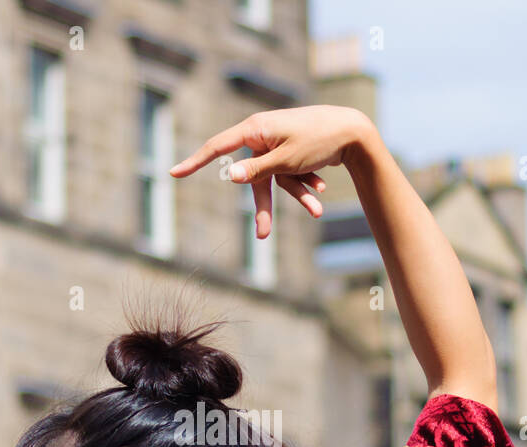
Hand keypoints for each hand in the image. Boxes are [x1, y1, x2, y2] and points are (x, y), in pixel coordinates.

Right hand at [168, 105, 374, 238]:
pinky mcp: (292, 152)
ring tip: (318, 211)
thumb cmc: (318, 140)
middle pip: (254, 178)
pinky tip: (322, 190)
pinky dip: (306, 184)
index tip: (173, 173)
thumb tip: (231, 176)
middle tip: (263, 236)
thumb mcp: (286, 160)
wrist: (353, 132)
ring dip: (298, 195)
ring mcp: (278, 144)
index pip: (218, 147)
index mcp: (255, 130)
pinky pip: (291, 174)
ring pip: (278, 179)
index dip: (195, 161)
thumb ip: (258, 171)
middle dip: (265, 207)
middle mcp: (263, 136)